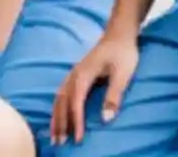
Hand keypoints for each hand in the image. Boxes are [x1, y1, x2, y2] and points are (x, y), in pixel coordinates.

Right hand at [51, 31, 138, 145]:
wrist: (119, 34)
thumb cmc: (123, 54)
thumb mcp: (123, 75)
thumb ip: (114, 96)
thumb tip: (106, 120)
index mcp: (83, 76)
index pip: (76, 103)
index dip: (76, 122)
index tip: (78, 139)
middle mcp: (74, 75)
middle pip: (62, 103)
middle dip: (60, 123)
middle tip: (58, 143)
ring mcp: (73, 74)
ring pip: (58, 99)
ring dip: (56, 117)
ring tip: (54, 135)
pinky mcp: (76, 75)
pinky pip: (61, 94)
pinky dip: (58, 107)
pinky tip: (58, 115)